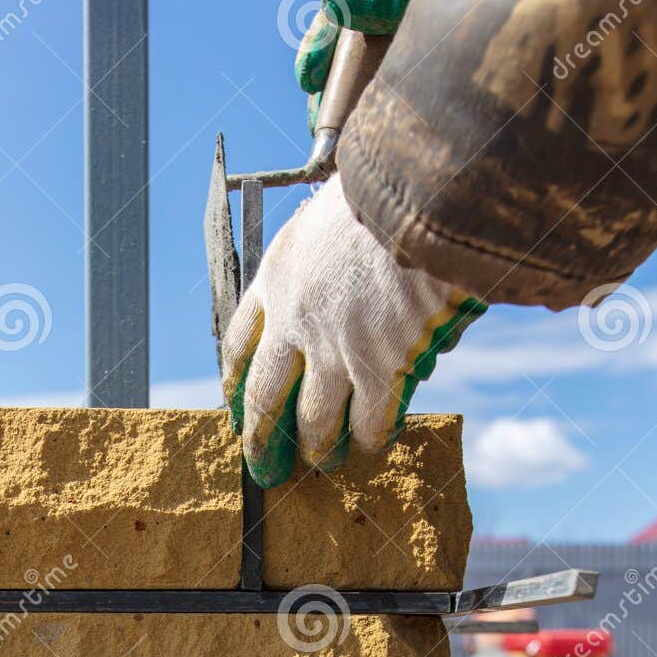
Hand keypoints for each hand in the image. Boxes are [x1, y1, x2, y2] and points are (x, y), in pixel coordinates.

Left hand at [222, 174, 485, 488]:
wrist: (420, 191)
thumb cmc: (384, 191)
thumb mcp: (327, 214)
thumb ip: (320, 258)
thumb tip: (336, 293)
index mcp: (277, 277)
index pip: (240, 342)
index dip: (235, 381)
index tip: (235, 406)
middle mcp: (295, 320)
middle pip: (264, 397)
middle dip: (262, 439)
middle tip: (265, 465)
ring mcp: (335, 348)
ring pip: (314, 421)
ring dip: (318, 447)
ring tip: (325, 461)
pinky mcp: (379, 367)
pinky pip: (368, 421)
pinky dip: (369, 437)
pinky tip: (373, 443)